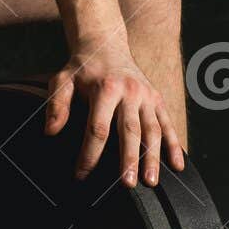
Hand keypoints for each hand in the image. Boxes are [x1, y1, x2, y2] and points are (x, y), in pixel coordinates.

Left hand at [45, 44, 184, 187]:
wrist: (106, 43)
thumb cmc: (82, 68)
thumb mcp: (62, 80)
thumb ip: (57, 105)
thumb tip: (51, 132)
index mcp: (105, 89)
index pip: (98, 128)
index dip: (90, 153)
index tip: (82, 175)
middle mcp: (130, 92)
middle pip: (130, 131)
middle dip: (129, 159)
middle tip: (127, 184)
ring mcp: (147, 96)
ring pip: (153, 130)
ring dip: (153, 157)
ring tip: (151, 182)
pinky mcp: (157, 99)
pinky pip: (168, 124)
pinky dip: (174, 145)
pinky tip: (178, 166)